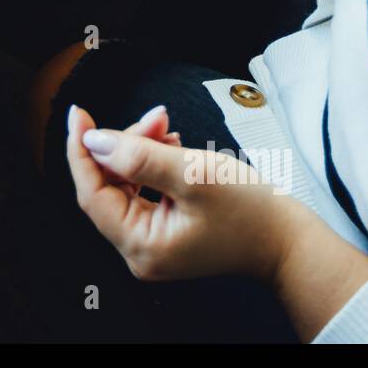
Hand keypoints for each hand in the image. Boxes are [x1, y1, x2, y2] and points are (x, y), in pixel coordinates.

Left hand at [66, 104, 305, 282]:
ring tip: (168, 128)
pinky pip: (144, 194)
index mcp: (141, 245)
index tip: (78, 114)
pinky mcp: (165, 235)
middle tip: (156, 116)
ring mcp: (152, 246)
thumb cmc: (250, 210)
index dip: (81, 150)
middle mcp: (139, 253)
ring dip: (140, 151)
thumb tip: (92, 141)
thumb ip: (138, 156)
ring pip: (126, 186)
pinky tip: (169, 146)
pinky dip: (151, 166)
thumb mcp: (192, 173)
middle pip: (109, 187)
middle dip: (125, 145)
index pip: (92, 194)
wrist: (289, 241)